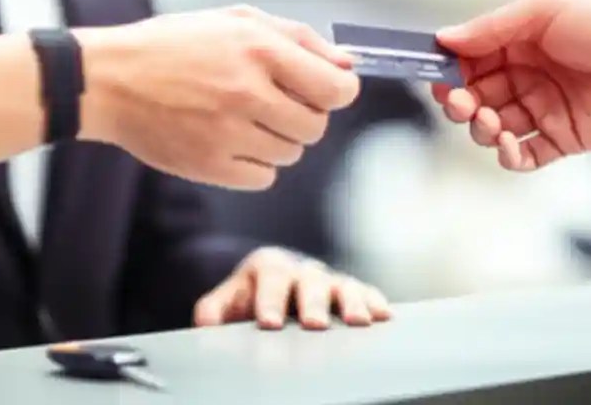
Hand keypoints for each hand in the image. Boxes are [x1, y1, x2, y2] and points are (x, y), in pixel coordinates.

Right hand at [75, 6, 359, 189]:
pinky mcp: (210, 166)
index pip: (336, 89)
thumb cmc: (176, 45)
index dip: (338, 91)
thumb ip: (298, 39)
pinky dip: (255, 164)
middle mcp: (247, 93)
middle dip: (305, 115)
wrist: (110, 80)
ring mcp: (228, 134)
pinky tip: (230, 140)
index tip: (326, 90)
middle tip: (275, 102)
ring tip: (244, 117)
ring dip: (278, 138)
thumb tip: (347, 65)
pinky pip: (263, 178)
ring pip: (292, 154)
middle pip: (316, 126)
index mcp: (259, 50)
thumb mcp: (236, 20)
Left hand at [193, 247, 391, 329]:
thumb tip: (206, 323)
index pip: (270, 278)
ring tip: (358, 322)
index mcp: (269, 266)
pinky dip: (375, 301)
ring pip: (342, 284)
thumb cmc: (250, 296)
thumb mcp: (228, 299)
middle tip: (313, 324)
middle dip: (312, 303)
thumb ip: (214, 308)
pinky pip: (365, 291)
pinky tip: (384, 316)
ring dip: (351, 302)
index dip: (269, 300)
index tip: (268, 322)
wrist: (274, 283)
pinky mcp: (349, 290)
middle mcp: (302, 269)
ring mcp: (328, 279)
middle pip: (309, 282)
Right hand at [433, 0, 590, 171]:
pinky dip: (507, 156)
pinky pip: (523, 156)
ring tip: (491, 121)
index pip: (470, 58)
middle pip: (475, 96)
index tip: (436, 76)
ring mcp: (544, 109)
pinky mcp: (563, 139)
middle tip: (459, 102)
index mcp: (521, 41)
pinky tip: (507, 145)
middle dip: (459, 102)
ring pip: (492, 128)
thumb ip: (492, 28)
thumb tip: (444, 39)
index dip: (449, 69)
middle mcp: (528, 75)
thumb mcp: (545, 10)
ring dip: (481, 128)